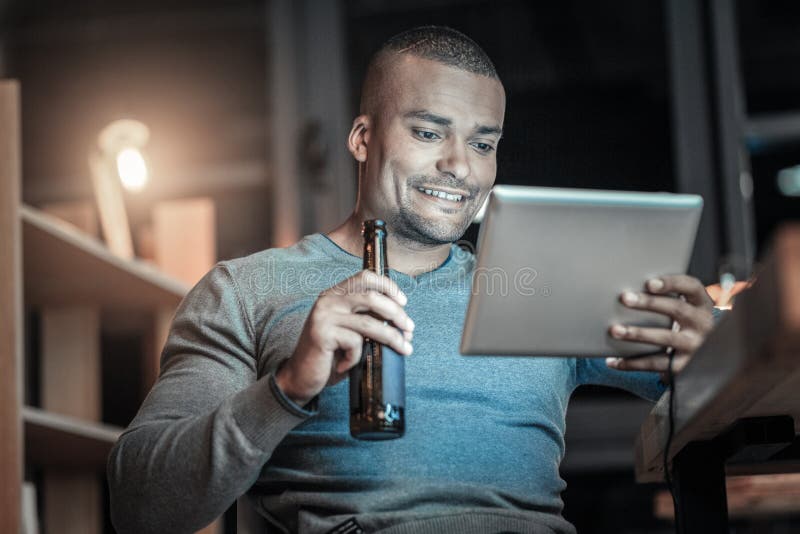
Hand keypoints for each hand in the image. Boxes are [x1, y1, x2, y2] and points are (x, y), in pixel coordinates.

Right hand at [275, 270, 414, 405]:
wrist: (301, 377)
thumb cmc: (330, 355)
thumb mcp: (350, 331)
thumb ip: (367, 319)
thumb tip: (402, 322)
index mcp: (335, 294)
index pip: (365, 277)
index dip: (388, 286)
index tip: (404, 302)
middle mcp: (328, 300)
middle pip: (372, 298)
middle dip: (397, 314)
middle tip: (410, 330)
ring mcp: (324, 316)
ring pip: (369, 323)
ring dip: (392, 337)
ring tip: (404, 349)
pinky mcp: (322, 334)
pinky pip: (355, 343)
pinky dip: (357, 357)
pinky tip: (347, 365)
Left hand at [605, 274, 714, 377]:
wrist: (703, 359)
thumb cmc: (684, 325)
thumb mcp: (685, 309)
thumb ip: (666, 298)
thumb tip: (630, 293)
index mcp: (701, 304)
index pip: (691, 286)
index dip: (671, 283)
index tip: (650, 283)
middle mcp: (702, 324)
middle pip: (676, 309)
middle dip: (649, 303)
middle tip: (625, 298)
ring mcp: (695, 346)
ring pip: (665, 337)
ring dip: (638, 333)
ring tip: (615, 330)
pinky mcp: (684, 365)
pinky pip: (656, 363)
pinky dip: (632, 362)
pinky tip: (614, 360)